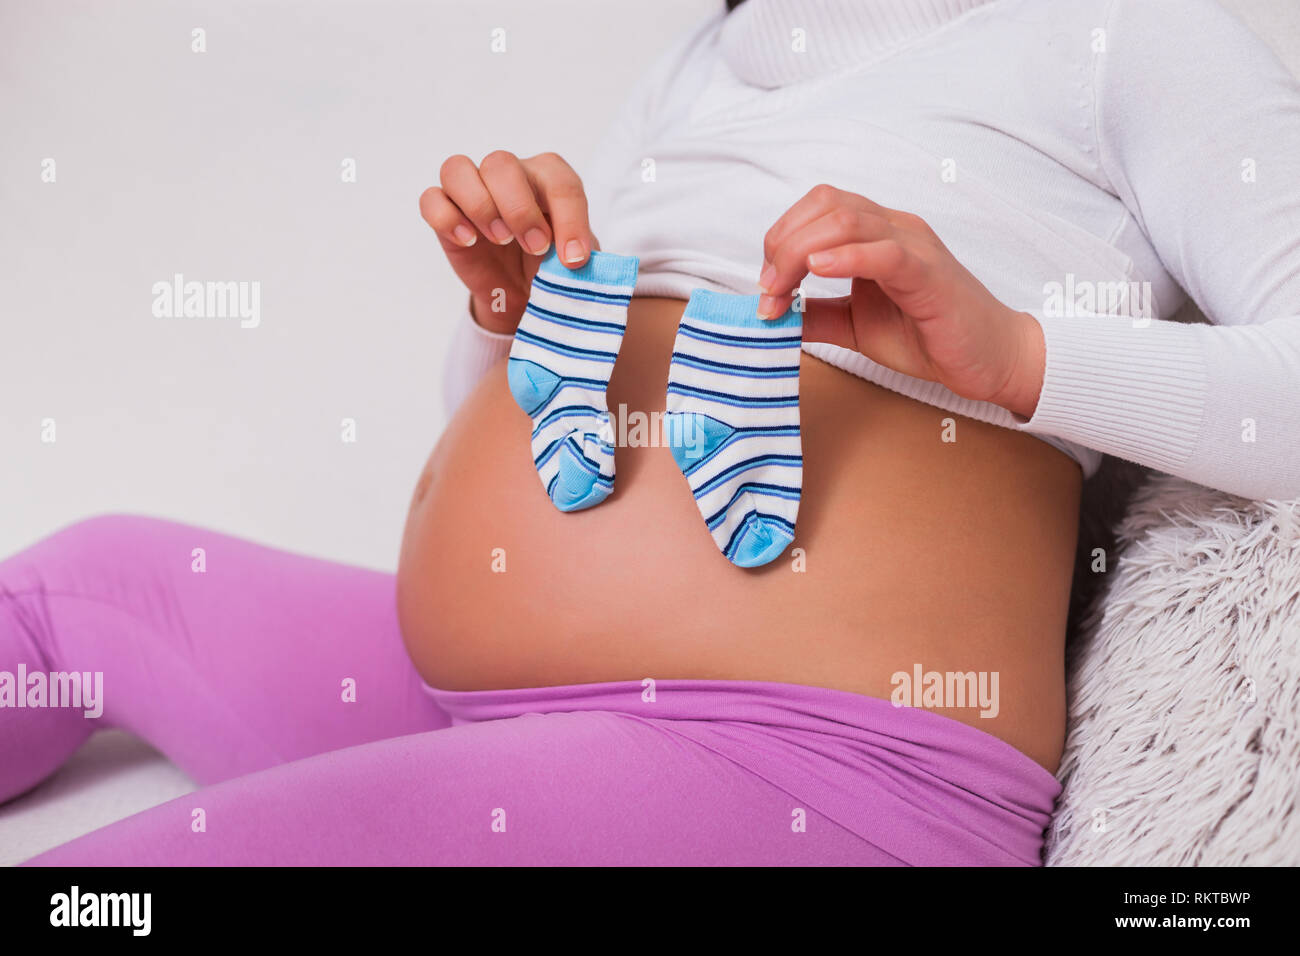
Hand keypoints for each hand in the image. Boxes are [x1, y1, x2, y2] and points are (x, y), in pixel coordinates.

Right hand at [419, 151, 599, 334]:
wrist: (522, 292)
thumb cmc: (551, 267)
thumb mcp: (575, 264)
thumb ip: (580, 254)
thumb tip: (574, 258)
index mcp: (547, 180)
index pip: (559, 180)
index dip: (570, 218)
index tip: (574, 259)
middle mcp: (508, 175)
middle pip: (501, 163)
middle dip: (519, 208)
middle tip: (534, 246)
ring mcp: (472, 190)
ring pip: (457, 168)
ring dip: (480, 205)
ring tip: (499, 239)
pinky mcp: (446, 213)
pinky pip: (431, 199)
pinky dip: (447, 218)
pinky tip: (469, 241)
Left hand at [757, 185, 1044, 417]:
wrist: (988, 359)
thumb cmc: (928, 336)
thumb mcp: (855, 325)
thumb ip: (816, 315)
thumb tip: (773, 313)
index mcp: (876, 233)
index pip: (817, 208)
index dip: (780, 239)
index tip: (766, 288)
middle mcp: (894, 228)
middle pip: (825, 206)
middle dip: (781, 246)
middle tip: (768, 292)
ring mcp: (914, 246)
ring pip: (847, 221)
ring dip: (800, 253)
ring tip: (783, 291)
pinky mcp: (930, 274)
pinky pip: (885, 252)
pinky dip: (846, 257)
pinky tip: (820, 270)